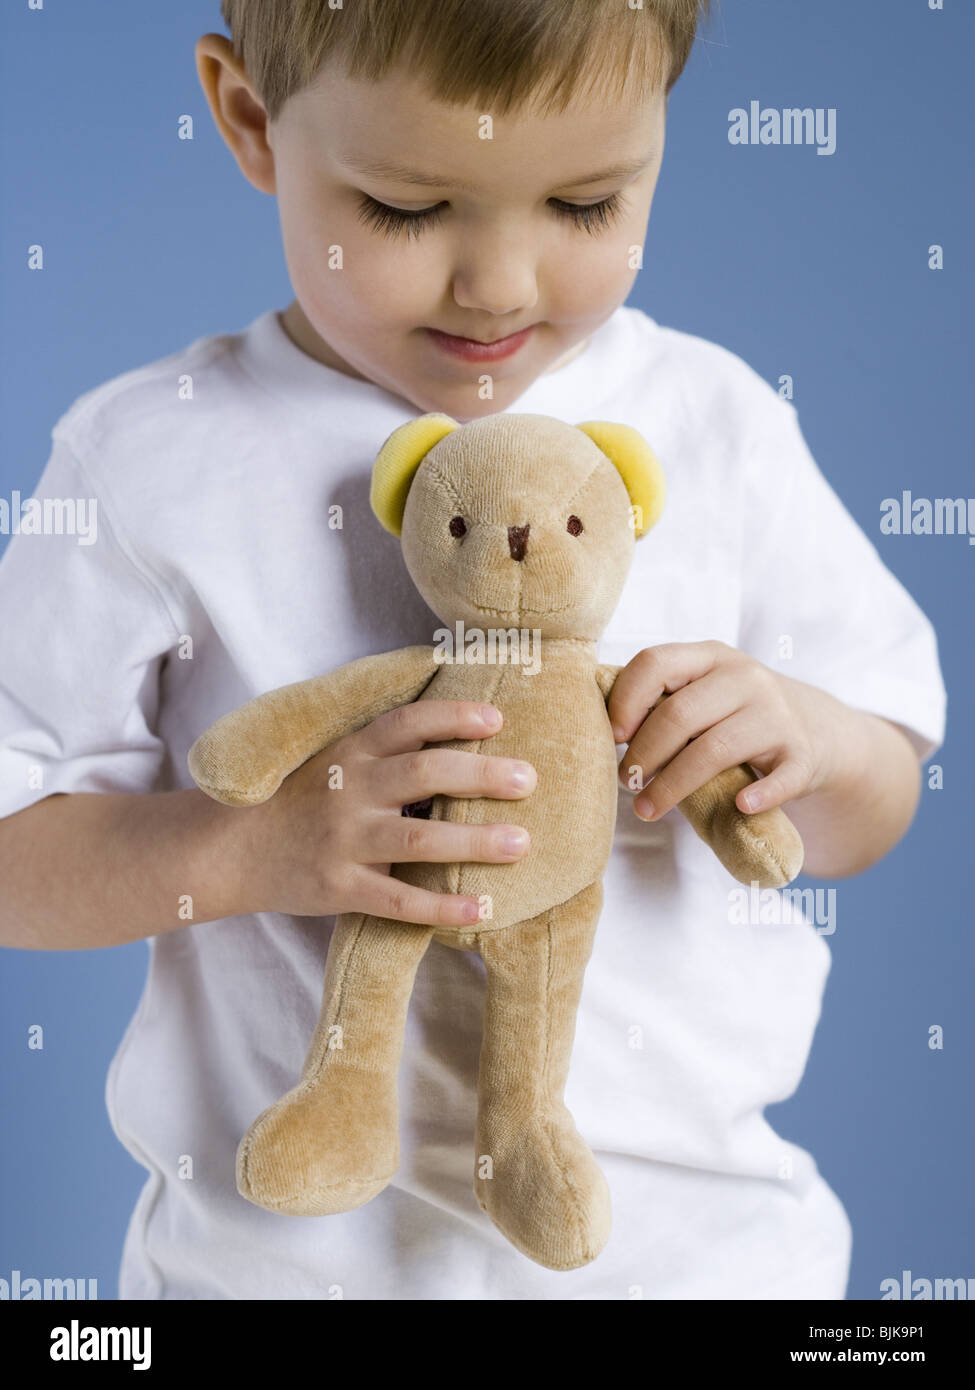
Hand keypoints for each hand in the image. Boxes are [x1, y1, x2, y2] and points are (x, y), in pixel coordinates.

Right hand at [235, 701, 535, 926]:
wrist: (226, 849)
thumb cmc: (295, 799)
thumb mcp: (330, 758)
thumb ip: (382, 749)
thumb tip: (458, 735)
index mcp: (351, 752)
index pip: (407, 722)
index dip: (453, 716)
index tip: (498, 719)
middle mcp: (350, 790)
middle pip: (425, 773)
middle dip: (482, 774)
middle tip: (529, 779)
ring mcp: (344, 840)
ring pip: (420, 839)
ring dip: (475, 841)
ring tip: (522, 842)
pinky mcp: (338, 887)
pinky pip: (398, 901)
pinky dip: (441, 907)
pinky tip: (480, 908)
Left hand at [608, 640, 855, 821]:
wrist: (815, 730)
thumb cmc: (732, 716)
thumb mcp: (702, 693)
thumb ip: (661, 701)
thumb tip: (596, 729)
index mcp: (709, 657)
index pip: (655, 663)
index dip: (625, 699)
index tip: (612, 736)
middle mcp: (745, 678)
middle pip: (679, 714)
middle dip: (643, 754)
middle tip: (625, 783)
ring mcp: (777, 715)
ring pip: (714, 749)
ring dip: (673, 785)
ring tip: (646, 809)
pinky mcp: (802, 755)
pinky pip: (780, 777)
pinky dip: (760, 793)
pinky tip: (740, 806)